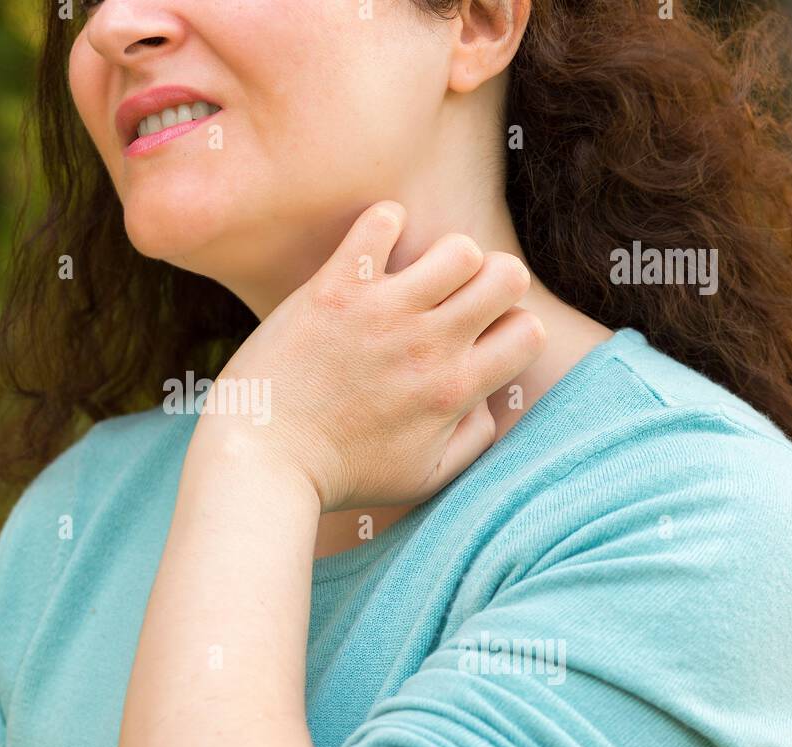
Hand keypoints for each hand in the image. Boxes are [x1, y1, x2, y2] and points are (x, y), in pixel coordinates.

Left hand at [196, 200, 545, 511]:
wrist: (261, 462)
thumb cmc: (339, 474)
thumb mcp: (422, 478)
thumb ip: (473, 441)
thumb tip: (490, 397)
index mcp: (453, 391)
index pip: (530, 332)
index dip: (510, 328)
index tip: (476, 338)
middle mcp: (428, 347)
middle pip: (509, 276)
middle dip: (491, 281)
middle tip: (451, 299)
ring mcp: (382, 314)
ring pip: (459, 247)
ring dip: (442, 255)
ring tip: (412, 276)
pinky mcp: (334, 290)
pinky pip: (381, 223)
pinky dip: (384, 224)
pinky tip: (370, 254)